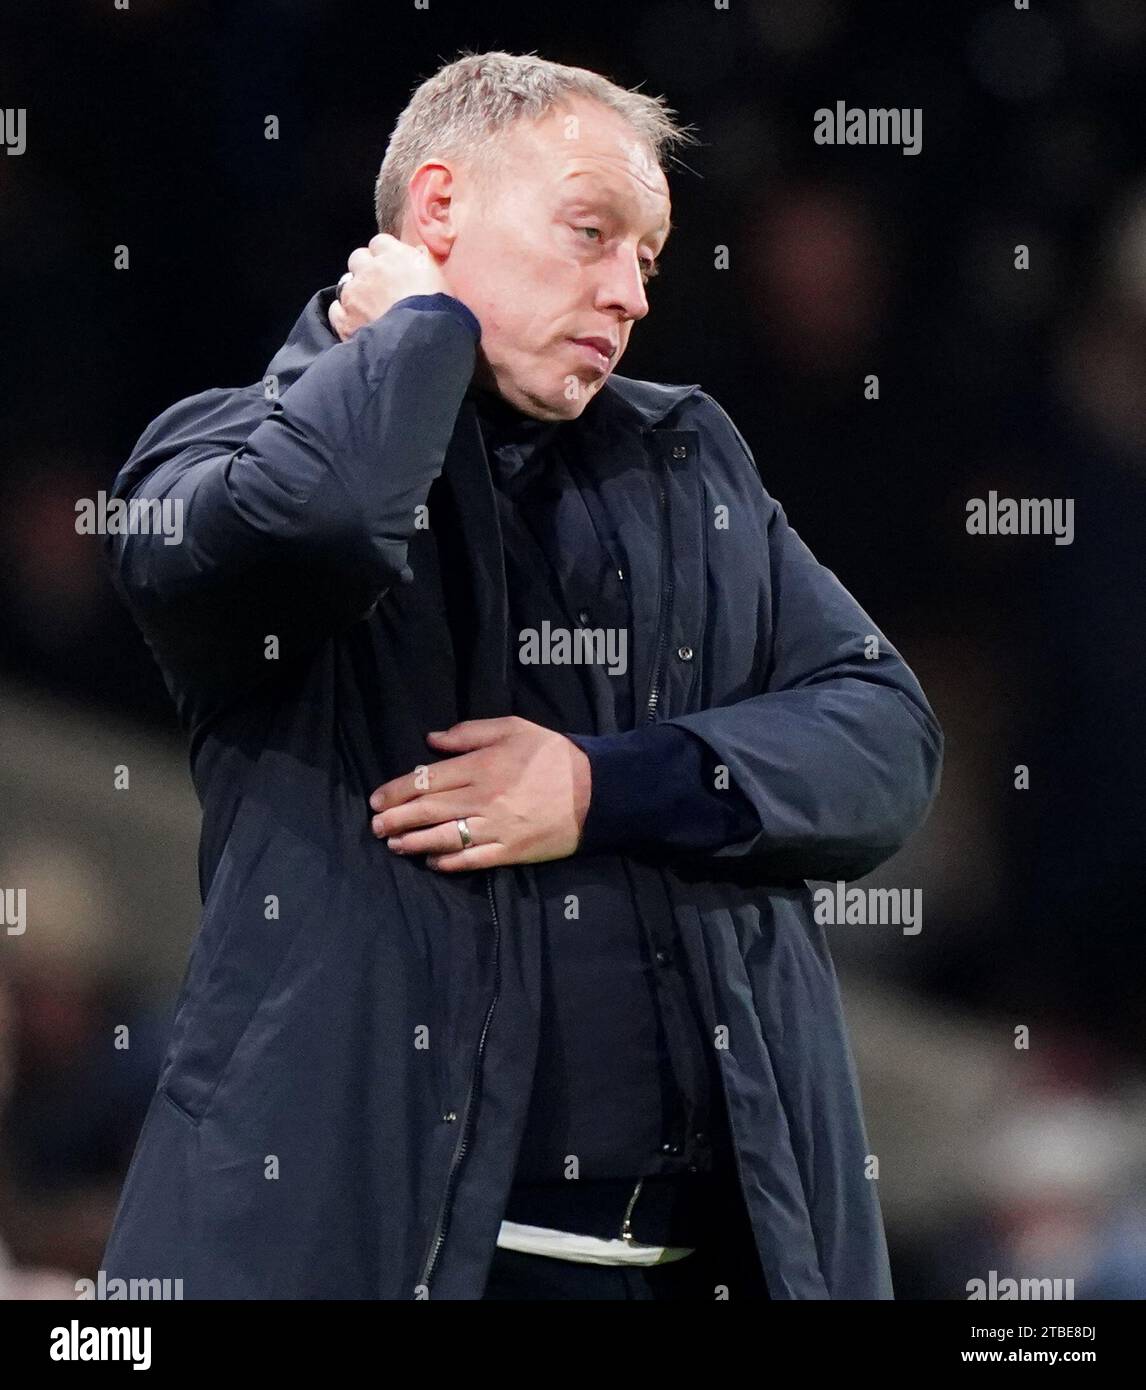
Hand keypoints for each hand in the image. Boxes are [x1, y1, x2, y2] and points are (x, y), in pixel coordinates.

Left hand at [329, 233, 452, 341]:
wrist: (422, 340)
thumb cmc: (438, 311)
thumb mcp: (439, 279)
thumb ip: (424, 263)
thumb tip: (419, 255)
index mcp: (395, 256)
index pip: (380, 243)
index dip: (385, 255)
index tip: (392, 266)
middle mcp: (370, 270)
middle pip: (358, 258)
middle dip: (366, 269)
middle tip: (379, 286)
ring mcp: (354, 295)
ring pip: (345, 283)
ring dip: (356, 292)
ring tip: (369, 308)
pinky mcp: (345, 320)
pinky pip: (336, 310)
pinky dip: (343, 314)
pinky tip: (355, 322)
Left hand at [368, 717, 592, 871]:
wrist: (597, 791)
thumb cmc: (553, 755)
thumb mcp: (513, 728)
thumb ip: (469, 733)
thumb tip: (431, 740)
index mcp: (481, 766)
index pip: (426, 780)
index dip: (395, 791)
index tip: (376, 799)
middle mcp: (482, 799)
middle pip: (427, 811)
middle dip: (395, 819)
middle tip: (375, 827)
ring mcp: (495, 828)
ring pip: (442, 838)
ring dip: (412, 842)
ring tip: (393, 845)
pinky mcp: (510, 851)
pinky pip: (471, 860)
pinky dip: (447, 862)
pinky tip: (431, 861)